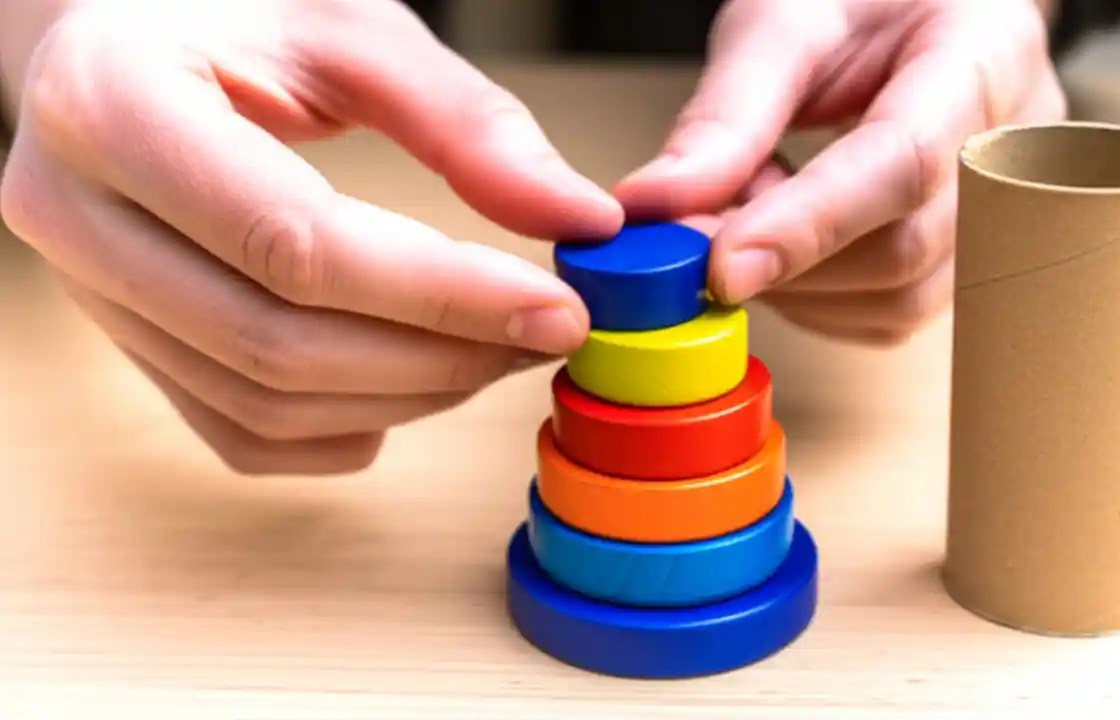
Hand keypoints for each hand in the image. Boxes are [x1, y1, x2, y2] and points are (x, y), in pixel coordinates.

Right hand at [0, 0, 621, 473]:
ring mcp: (88, 293)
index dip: (440, 294)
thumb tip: (581, 220)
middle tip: (544, 333)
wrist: (116, 40)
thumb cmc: (232, 11)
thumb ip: (465, 123)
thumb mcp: (348, 28)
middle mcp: (73, 215)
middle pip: (278, 342)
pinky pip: (238, 429)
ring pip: (263, 401)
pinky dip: (345, 429)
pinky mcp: (125, 342)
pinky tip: (414, 386)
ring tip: (496, 350)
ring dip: (406, 396)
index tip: (556, 307)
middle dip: (438, 356)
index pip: (295, 245)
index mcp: (112, 107)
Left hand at [617, 0, 1065, 344]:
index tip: (720, 266)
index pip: (905, 160)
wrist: (917, 10)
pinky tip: (788, 236)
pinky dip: (814, 295)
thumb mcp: (785, 19)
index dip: (809, 224)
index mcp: (986, 54)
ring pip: (894, 299)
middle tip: (705, 212)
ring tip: (756, 200)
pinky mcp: (965, 265)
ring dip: (794, 278)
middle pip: (901, 247)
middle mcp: (1012, 149)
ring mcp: (1001, 216)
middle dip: (783, 252)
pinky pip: (884, 316)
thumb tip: (655, 209)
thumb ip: (727, 114)